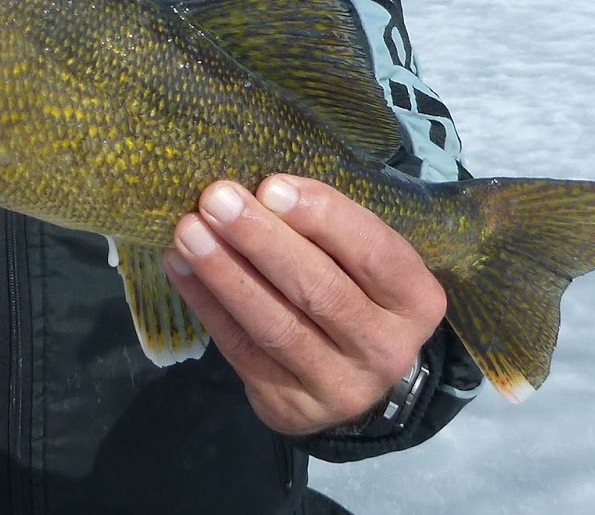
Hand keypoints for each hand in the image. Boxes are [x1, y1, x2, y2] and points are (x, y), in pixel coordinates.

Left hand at [163, 175, 446, 435]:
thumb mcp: (362, 257)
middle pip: (320, 291)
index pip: (373, 252)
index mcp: (415, 299)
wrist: (356, 376)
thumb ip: (326, 227)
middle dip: (262, 240)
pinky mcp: (292, 408)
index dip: (322, 218)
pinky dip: (207, 305)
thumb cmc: (356, 289)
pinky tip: (179, 266)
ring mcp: (340, 386)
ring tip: (188, 231)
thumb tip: (260, 189)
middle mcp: (386, 348)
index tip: (271, 186)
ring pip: (276, 326)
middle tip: (216, 199)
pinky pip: (242, 351)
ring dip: (225, 274)